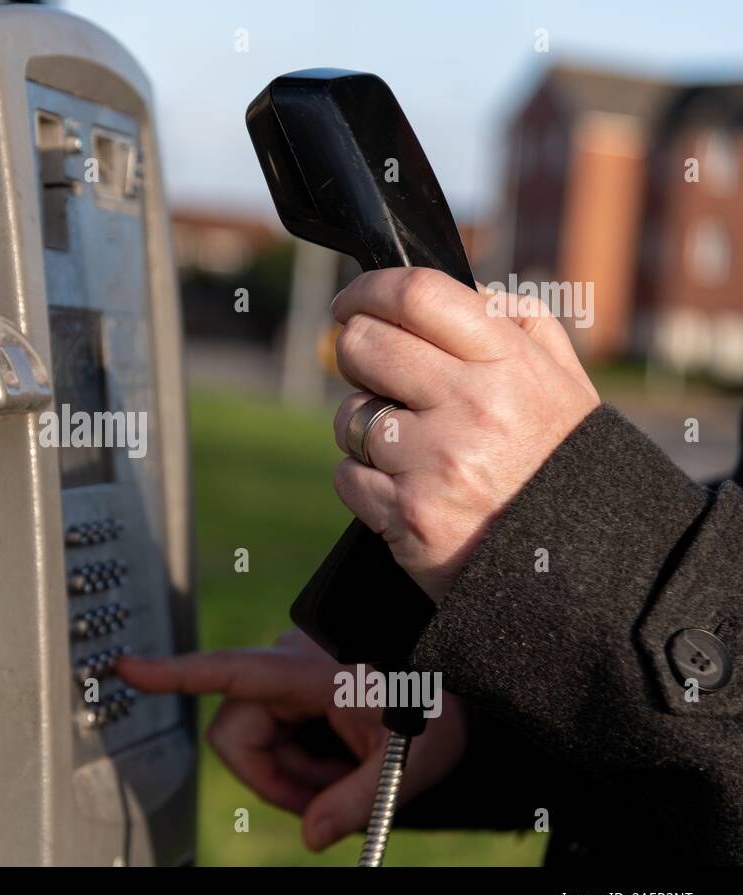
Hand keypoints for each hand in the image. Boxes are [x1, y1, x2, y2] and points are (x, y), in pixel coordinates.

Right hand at [117, 629, 467, 851]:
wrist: (464, 679)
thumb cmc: (441, 702)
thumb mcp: (409, 759)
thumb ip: (358, 801)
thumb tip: (311, 836)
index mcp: (309, 669)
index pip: (227, 670)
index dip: (172, 675)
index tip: (127, 669)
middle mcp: (291, 663)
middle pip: (238, 732)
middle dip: (273, 776)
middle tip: (323, 804)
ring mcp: (292, 671)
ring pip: (257, 737)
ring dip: (294, 769)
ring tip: (348, 773)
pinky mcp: (298, 681)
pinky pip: (276, 730)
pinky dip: (304, 755)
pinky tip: (344, 757)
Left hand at [332, 268, 599, 602]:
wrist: (582, 571)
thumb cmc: (564, 467)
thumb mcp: (567, 385)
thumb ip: (521, 326)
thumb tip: (464, 289)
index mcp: (510, 363)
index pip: (417, 294)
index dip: (370, 290)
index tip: (354, 302)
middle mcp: (472, 406)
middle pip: (363, 346)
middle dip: (357, 355)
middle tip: (374, 372)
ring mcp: (436, 463)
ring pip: (349, 416)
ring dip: (365, 427)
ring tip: (413, 447)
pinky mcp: (407, 516)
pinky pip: (348, 476)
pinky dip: (366, 483)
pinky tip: (409, 491)